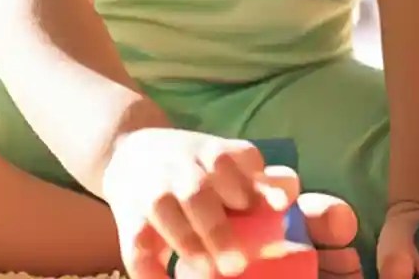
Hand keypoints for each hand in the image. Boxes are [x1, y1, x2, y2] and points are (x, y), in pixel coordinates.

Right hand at [103, 128, 293, 278]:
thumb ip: (259, 179)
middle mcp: (180, 169)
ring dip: (188, 246)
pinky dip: (148, 271)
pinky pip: (135, 248)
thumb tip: (289, 195)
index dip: (254, 188)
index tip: (278, 209)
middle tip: (238, 262)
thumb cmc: (193, 164)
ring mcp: (152, 194)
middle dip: (217, 229)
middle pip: (196, 195)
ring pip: (165, 216)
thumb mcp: (226, 159)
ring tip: (210, 272)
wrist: (129, 151)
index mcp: (211, 153)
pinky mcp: (129, 219)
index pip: (231, 163)